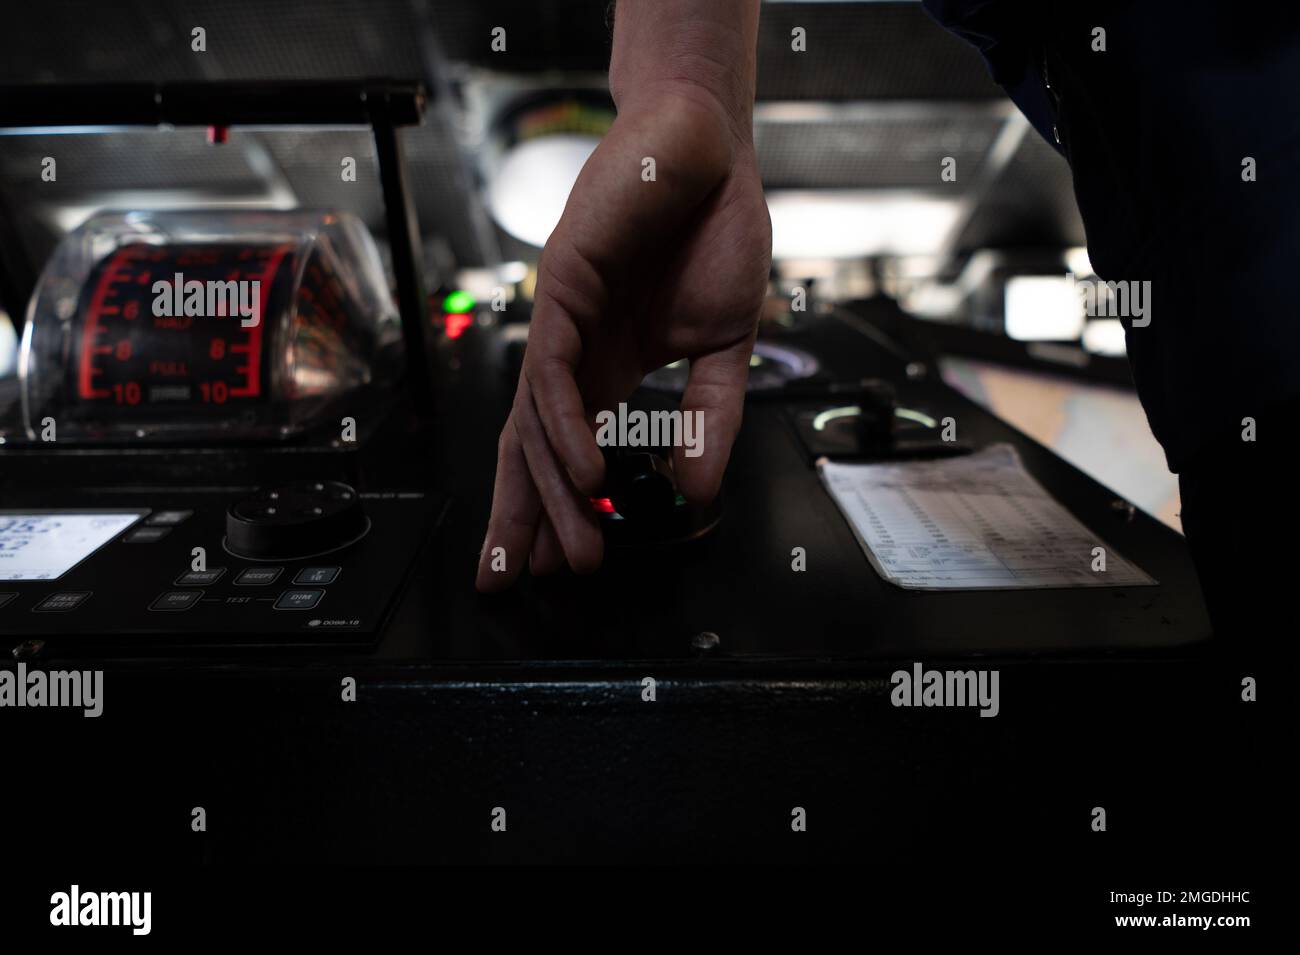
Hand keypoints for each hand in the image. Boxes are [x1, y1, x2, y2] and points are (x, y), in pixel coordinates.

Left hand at [476, 60, 769, 591]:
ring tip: (570, 549)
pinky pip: (555, 371)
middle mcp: (572, 352)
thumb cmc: (714, 231)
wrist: (710, 147)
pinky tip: (586, 472)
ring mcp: (561, 321)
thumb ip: (709, 419)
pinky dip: (566, 425)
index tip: (550, 566)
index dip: (552, 509)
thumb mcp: (724, 347)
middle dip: (523, 518)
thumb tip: (693, 493)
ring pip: (534, 421)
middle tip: (520, 582)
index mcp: (605, 366)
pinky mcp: (563, 286)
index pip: (564, 451)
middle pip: (529, 449)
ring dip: (551, 491)